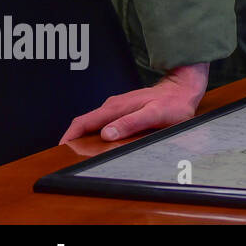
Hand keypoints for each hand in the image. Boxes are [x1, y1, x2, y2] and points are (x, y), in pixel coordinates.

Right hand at [60, 62, 209, 142]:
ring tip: (80, 153)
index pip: (84, 121)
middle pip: (85, 123)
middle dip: (73, 138)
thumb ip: (131, 123)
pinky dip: (96, 133)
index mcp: (116, 107)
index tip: (61, 149)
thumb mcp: (154, 115)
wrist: (183, 88)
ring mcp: (117, 107)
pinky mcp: (123, 110)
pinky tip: (99, 143)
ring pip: (93, 123)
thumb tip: (107, 133)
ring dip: (84, 136)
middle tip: (68, 156)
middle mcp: (113, 106)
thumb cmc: (173, 103)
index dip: (69, 136)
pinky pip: (103, 122)